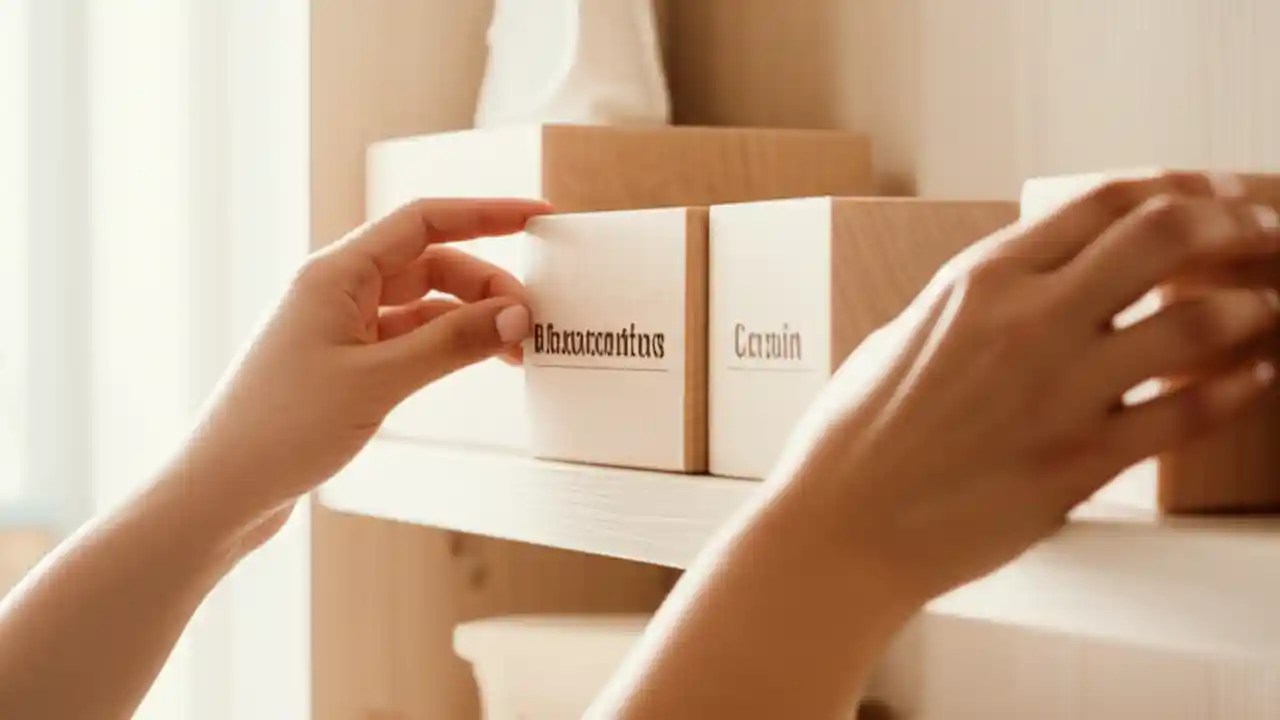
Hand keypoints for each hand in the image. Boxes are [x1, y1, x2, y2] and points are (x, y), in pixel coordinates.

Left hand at [173, 198, 549, 535]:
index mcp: (334, 273)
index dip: (486, 213)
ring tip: (514, 349)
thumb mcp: (378, 381)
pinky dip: (445, 345)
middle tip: (530, 321)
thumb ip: (451, 343)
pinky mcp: (342, 365)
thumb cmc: (279, 430)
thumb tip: (515, 313)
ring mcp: (338, 328)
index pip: (424, 220)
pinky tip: (474, 362)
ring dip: (469, 318)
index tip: (537, 217)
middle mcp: (335, 290)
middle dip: (486, 284)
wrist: (220, 493)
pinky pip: (407, 338)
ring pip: (422, 304)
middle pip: (430, 263)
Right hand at [772, 172, 1279, 606]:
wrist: (841, 528)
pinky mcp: (1077, 463)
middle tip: (1261, 233)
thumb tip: (1030, 287)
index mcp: (976, 281)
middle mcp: (1024, 322)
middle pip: (1166, 236)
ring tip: (1267, 310)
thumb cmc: (856, 439)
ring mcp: (1056, 393)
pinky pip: (1188, 415)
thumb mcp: (905, 335)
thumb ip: (977, 304)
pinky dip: (1240, 390)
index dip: (1178, 186)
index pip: (1104, 202)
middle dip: (1234, 224)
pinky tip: (1256, 378)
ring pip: (1198, 323)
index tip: (1214, 191)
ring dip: (1253, 307)